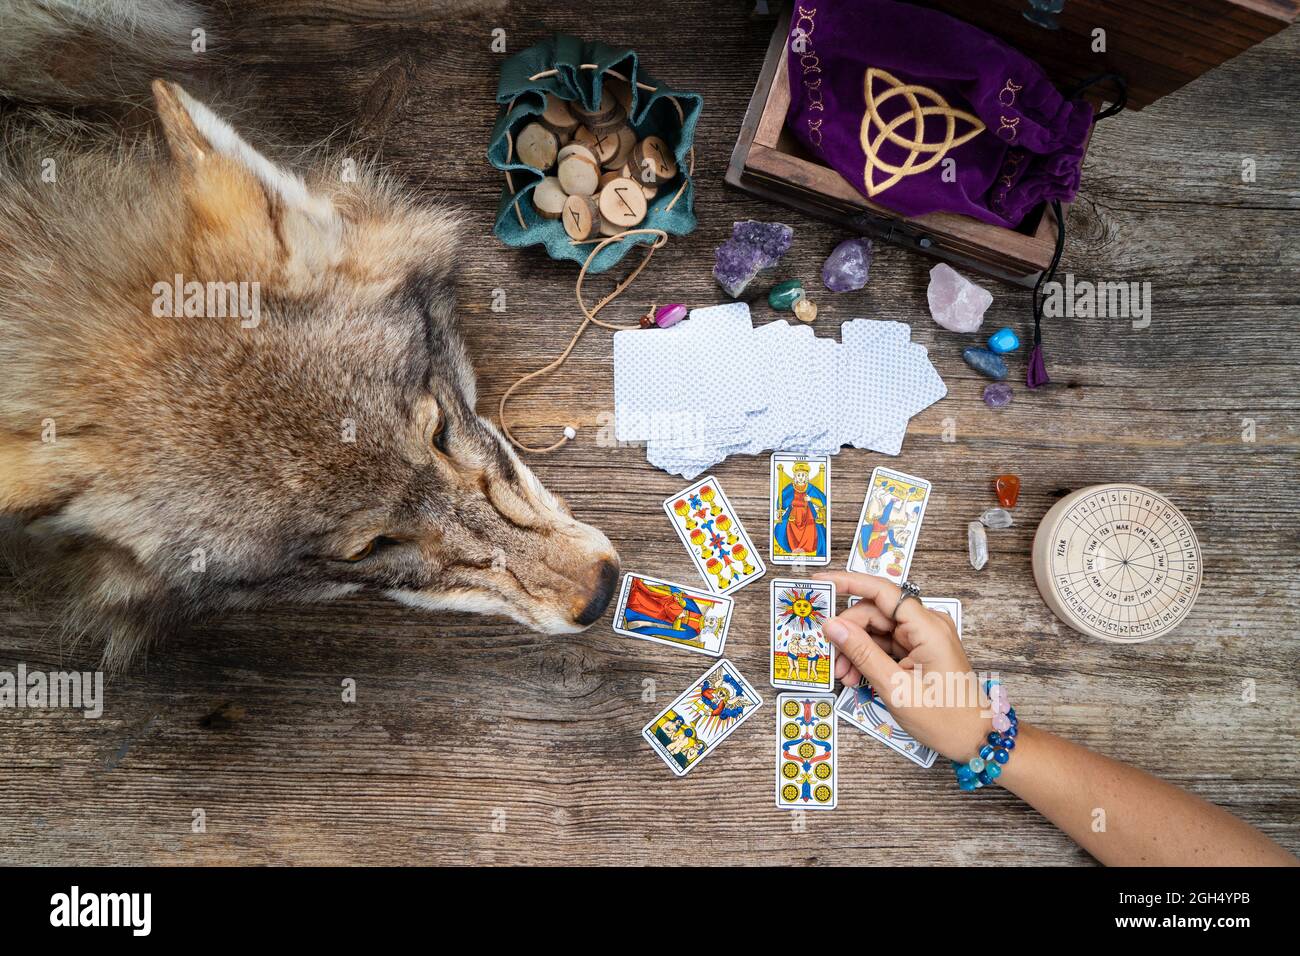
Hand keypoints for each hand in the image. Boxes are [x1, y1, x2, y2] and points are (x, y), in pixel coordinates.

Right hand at [815, 571, 991, 761]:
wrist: (974, 740)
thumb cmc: (944, 719)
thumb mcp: (896, 688)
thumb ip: (863, 653)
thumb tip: (832, 626)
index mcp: (929, 628)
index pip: (883, 591)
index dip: (849, 582)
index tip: (821, 581)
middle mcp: (928, 625)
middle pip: (874, 613)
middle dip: (848, 633)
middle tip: (831, 661)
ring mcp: (924, 636)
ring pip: (876, 629)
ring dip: (855, 649)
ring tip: (844, 676)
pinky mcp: (920, 649)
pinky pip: (885, 643)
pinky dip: (868, 658)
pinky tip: (856, 676)